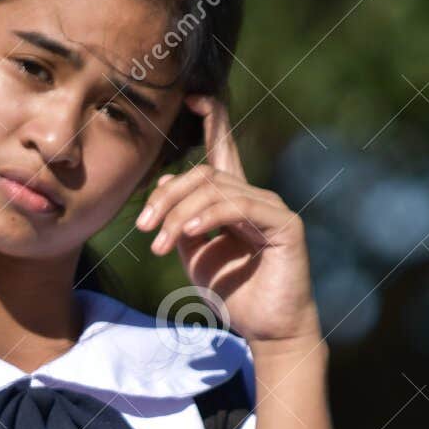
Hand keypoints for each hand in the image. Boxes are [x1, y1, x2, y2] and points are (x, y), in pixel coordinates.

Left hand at [135, 95, 320, 347]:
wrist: (267, 330)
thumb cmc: (234, 294)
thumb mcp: (195, 255)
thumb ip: (181, 219)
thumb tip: (166, 182)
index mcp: (235, 201)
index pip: (223, 150)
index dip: (211, 120)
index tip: (191, 98)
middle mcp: (255, 197)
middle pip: (203, 173)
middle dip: (166, 198)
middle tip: (144, 229)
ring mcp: (272, 208)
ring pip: (215, 189)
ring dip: (178, 215)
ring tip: (159, 244)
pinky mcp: (284, 225)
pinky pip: (237, 207)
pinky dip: (207, 217)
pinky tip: (189, 233)